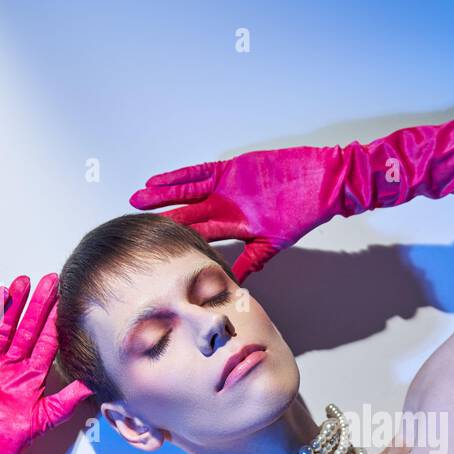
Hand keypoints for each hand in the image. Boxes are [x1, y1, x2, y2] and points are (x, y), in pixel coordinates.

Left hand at [128, 146, 343, 282]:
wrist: (318, 184)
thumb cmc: (301, 214)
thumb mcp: (273, 243)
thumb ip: (252, 260)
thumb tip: (234, 283)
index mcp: (235, 227)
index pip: (201, 235)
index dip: (180, 240)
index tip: (158, 249)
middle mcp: (226, 208)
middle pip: (188, 214)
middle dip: (164, 218)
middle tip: (136, 224)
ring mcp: (225, 188)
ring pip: (187, 193)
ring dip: (164, 197)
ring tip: (138, 200)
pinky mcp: (229, 170)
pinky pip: (199, 174)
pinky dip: (179, 178)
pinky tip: (158, 182)